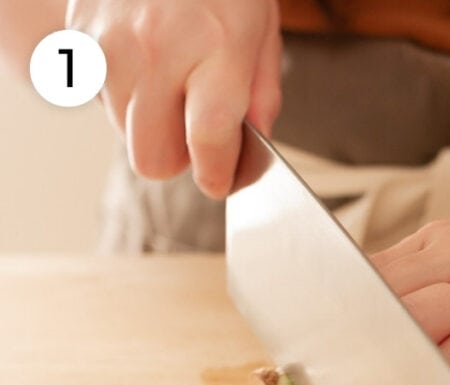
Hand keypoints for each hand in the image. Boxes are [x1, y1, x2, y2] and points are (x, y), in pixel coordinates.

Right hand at [67, 0, 280, 197]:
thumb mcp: (262, 33)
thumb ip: (260, 99)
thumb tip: (247, 155)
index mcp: (217, 50)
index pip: (209, 141)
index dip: (217, 174)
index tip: (221, 180)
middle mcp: (158, 49)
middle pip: (152, 156)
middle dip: (178, 157)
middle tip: (194, 134)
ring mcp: (110, 43)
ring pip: (123, 132)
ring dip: (149, 122)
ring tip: (171, 80)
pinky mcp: (79, 36)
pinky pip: (98, 98)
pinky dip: (123, 93)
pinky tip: (145, 60)